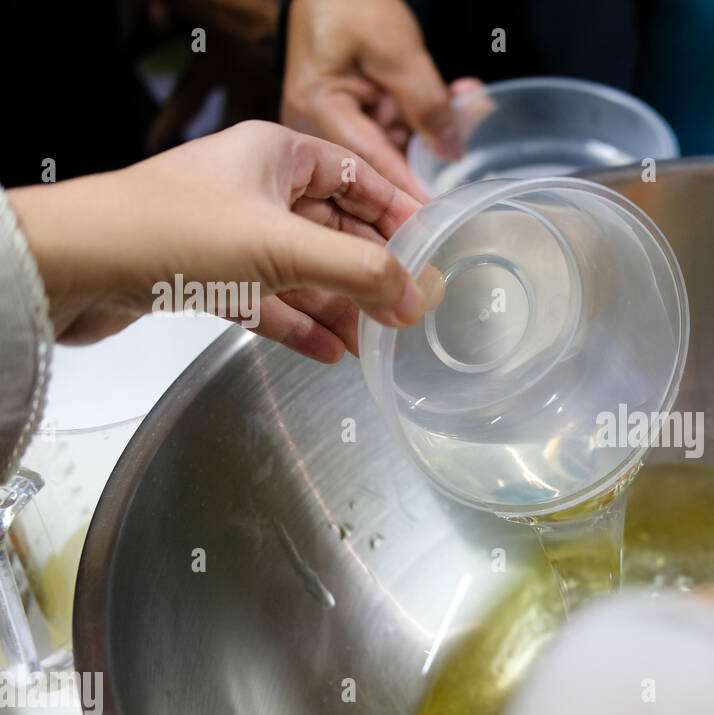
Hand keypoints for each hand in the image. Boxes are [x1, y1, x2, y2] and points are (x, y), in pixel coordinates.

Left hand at [7, 120, 435, 362]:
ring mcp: (229, 235)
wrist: (72, 266)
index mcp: (275, 155)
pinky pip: (268, 301)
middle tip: (407, 311)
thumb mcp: (283, 246)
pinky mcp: (205, 277)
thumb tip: (416, 296)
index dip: (400, 213)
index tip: (433, 250)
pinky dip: (299, 325)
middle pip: (333, 230)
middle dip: (371, 273)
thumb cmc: (167, 231)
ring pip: (303, 272)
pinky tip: (330, 352)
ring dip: (339, 308)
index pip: (358, 177)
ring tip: (375, 345)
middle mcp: (253, 190)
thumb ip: (359, 273)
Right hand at [281, 0, 477, 199]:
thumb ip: (426, 103)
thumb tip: (451, 153)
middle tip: (474, 150)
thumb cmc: (347, 0)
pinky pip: (397, 120)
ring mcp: (339, 116)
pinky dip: (426, 108)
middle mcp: (322, 120)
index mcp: (319, 107)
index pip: (371, 163)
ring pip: (399, 138)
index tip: (438, 216)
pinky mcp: (355, 108)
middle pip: (386, 155)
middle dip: (434, 147)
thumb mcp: (395, 50)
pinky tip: (458, 98)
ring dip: (437, 122)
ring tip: (470, 104)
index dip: (409, 191)